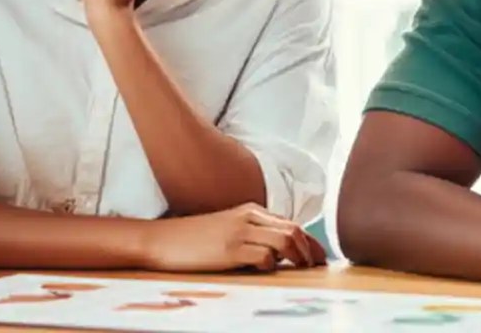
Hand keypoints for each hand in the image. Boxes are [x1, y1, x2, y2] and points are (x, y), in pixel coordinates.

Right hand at [141, 203, 326, 272]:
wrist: (161, 240)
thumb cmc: (193, 239)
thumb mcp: (227, 228)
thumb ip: (252, 233)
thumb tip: (278, 254)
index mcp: (250, 211)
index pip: (290, 223)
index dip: (310, 241)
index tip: (319, 256)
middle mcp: (248, 218)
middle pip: (294, 230)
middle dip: (311, 249)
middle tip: (318, 266)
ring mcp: (239, 232)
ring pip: (285, 240)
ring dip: (298, 257)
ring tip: (300, 269)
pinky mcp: (230, 249)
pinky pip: (264, 256)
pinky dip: (272, 264)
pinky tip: (268, 270)